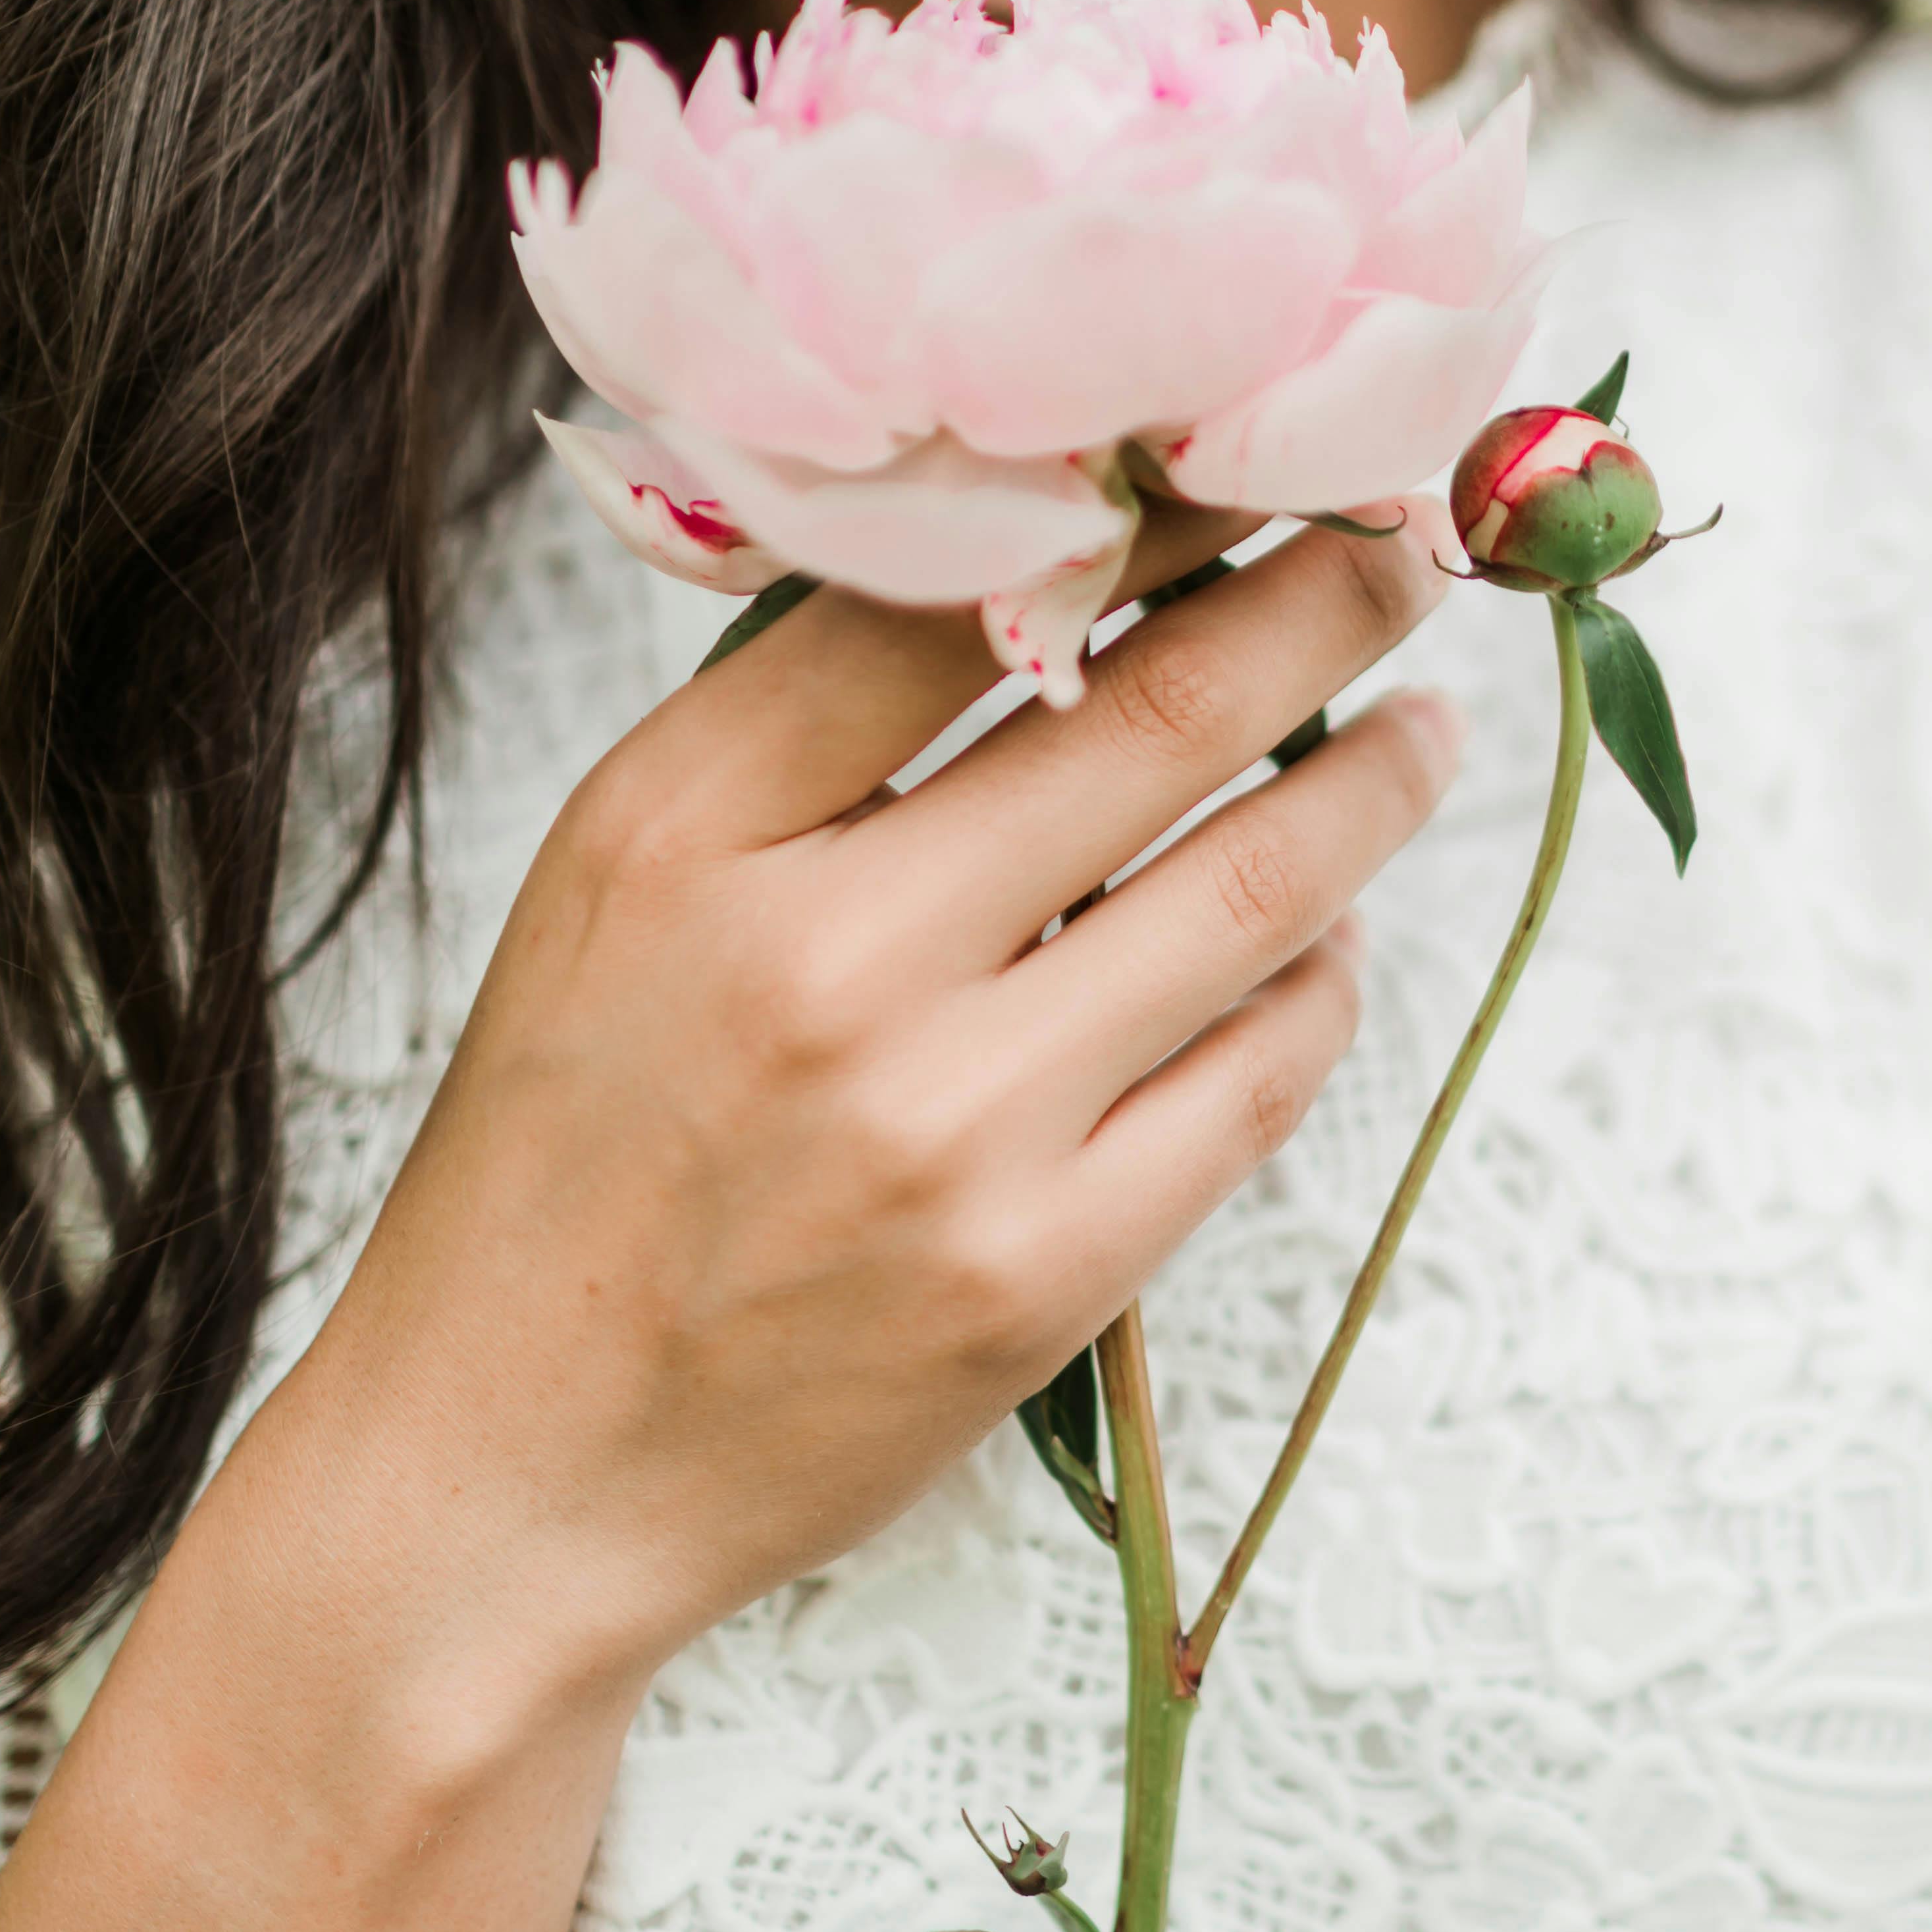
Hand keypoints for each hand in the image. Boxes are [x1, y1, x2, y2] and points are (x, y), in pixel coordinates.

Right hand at [268, 509, 1461, 1698]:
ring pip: (1248, 893)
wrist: (511, 1473)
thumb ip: (800, 735)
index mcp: (691, 833)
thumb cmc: (573, 1155)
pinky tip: (1333, 942)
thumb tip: (1046, 575)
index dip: (1143, 509)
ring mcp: (950, 1127)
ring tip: (1420, 736)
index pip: (959, 598)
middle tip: (1402, 554)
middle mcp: (824, 962)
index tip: (1245, 458)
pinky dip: (1321, 986)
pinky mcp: (1046, 1273)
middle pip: (1152, 718)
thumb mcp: (619, 888)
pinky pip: (1255, 1078)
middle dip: (1318, 609)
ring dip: (1367, 790)